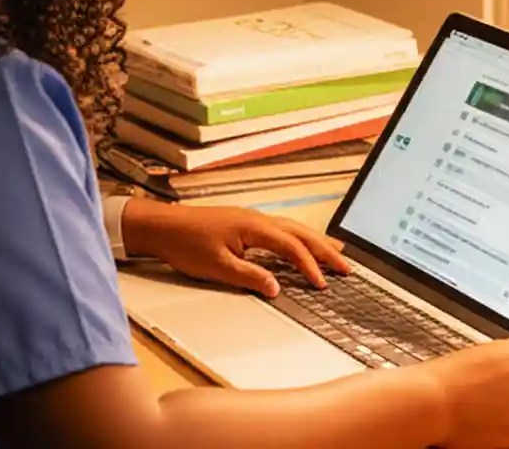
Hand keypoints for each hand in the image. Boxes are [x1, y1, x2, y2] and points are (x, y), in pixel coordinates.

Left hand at [121, 198, 350, 296]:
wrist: (162, 226)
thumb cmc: (185, 244)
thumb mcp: (217, 267)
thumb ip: (249, 277)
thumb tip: (276, 288)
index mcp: (254, 228)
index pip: (291, 247)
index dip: (310, 266)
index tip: (323, 284)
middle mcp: (258, 219)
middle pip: (300, 233)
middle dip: (325, 251)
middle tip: (346, 267)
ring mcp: (252, 219)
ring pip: (293, 229)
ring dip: (315, 242)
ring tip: (336, 254)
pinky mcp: (245, 224)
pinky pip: (281, 230)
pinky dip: (298, 239)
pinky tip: (301, 247)